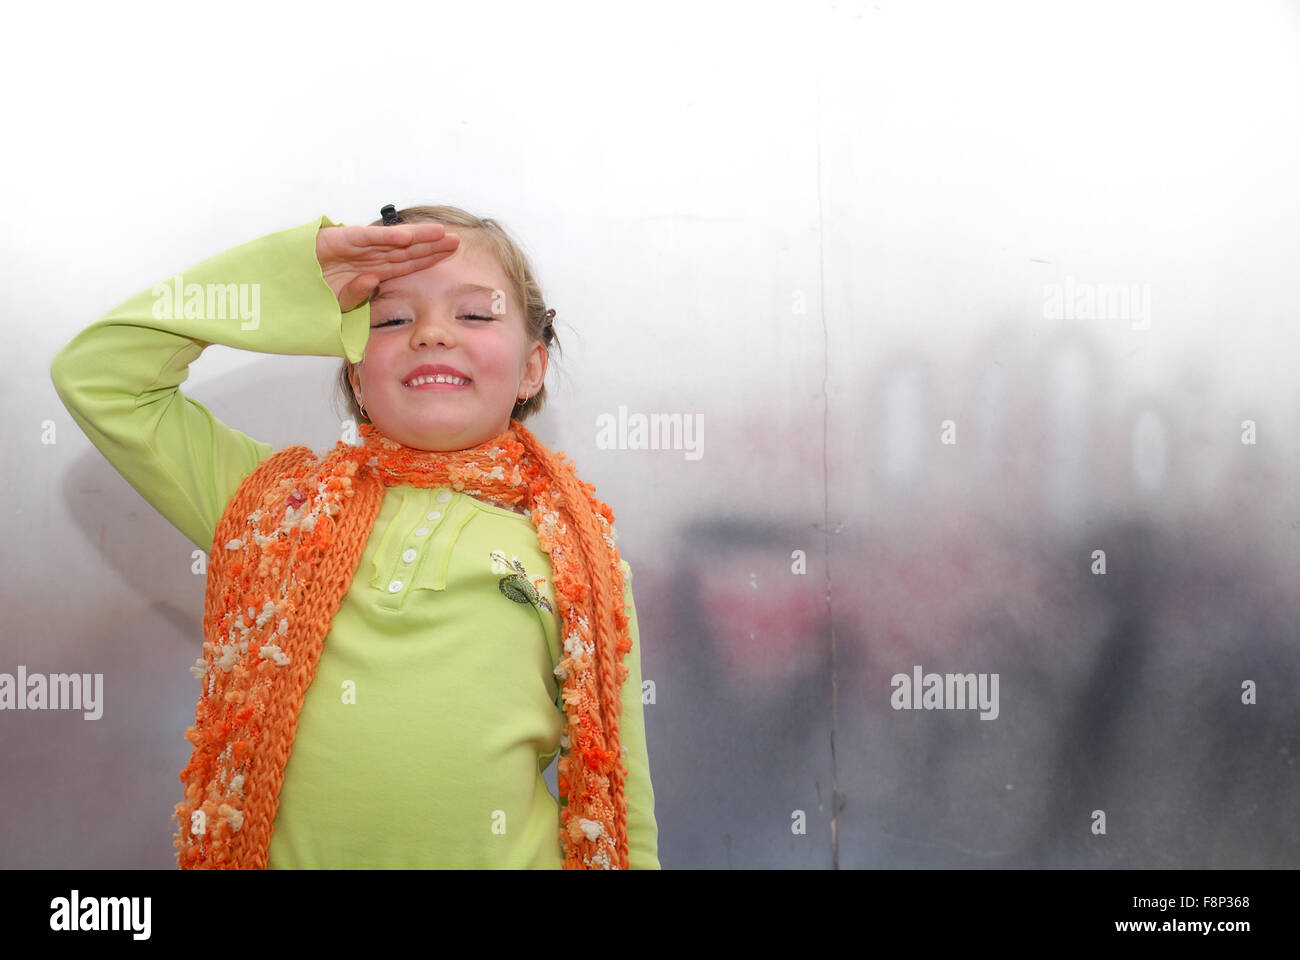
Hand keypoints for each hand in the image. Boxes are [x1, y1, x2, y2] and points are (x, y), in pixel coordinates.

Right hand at [316, 223, 460, 311]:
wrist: (277, 285)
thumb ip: (356, 296)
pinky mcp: (338, 240)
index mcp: (371, 272)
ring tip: (441, 234)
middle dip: (431, 246)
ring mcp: (354, 247)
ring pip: (391, 241)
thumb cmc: (309, 295)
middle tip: (457, 241)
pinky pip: (366, 239)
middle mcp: (366, 257)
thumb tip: (372, 282)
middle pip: (405, 251)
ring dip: (416, 237)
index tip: (451, 254)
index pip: (406, 265)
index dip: (428, 258)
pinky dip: (385, 237)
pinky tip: (407, 236)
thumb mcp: (338, 306)